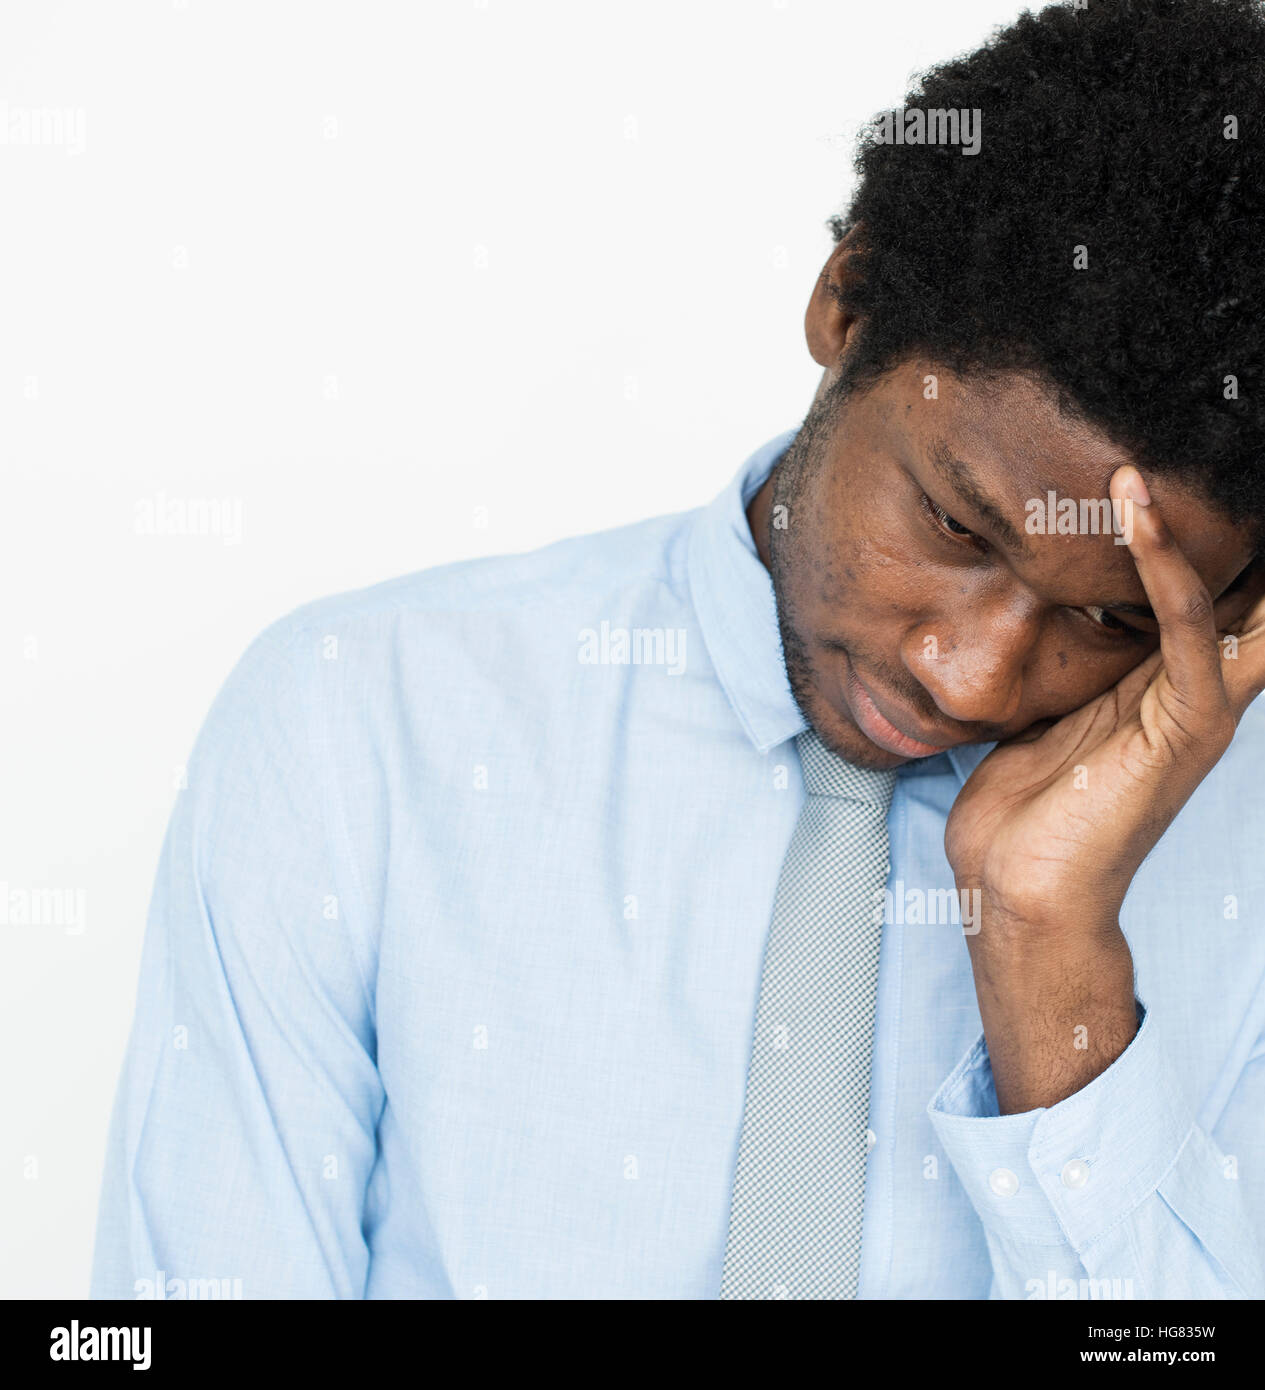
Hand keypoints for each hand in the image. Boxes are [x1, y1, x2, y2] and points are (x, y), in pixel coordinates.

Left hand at [943, 465, 1264, 1109]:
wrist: (1017, 889)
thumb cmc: (1022, 810)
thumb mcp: (1039, 712)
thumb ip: (1057, 659)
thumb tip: (1020, 602)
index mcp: (1158, 682)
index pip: (1196, 588)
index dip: (1181, 529)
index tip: (1150, 458)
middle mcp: (1192, 686)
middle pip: (1237, 586)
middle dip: (1231, 524)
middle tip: (1221, 435)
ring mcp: (1196, 706)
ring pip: (1227, 593)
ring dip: (1188, 523)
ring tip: (1149, 454)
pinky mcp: (1183, 725)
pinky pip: (1188, 629)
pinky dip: (1165, 566)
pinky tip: (1136, 512)